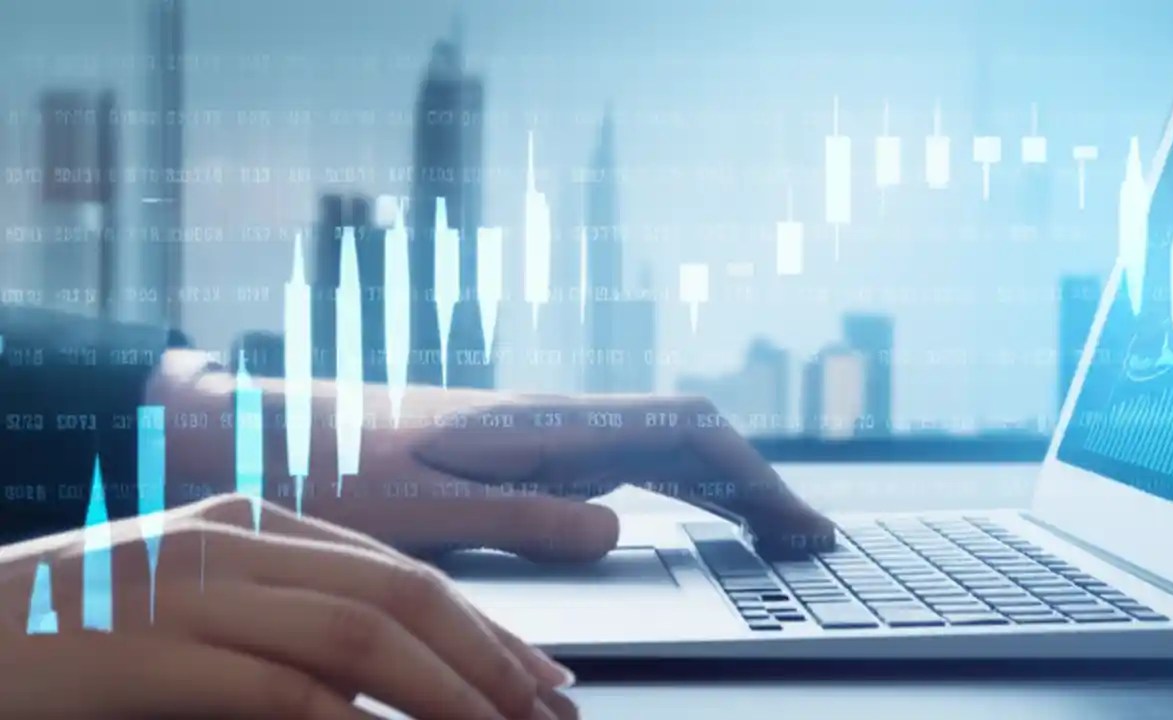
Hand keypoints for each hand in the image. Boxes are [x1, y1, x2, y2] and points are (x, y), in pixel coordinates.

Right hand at [0, 494, 575, 718]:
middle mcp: (234, 542)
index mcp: (249, 526)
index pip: (399, 571)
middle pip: (400, 592)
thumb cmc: (64, 634)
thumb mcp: (186, 607)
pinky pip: (278, 686)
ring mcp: (190, 588)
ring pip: (361, 631)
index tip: (537, 671)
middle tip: (550, 707)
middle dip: (489, 653)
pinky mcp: (148, 649)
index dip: (481, 624)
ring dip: (447, 688)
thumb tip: (372, 678)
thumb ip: (277, 621)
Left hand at [151, 350, 831, 562]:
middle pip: (686, 437)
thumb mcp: (420, 508)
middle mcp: (553, 420)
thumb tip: (617, 530)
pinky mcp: (522, 455)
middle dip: (755, 485)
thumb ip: (523, 518)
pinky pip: (625, 465)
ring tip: (773, 533)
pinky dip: (676, 491)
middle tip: (810, 541)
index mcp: (541, 424)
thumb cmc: (324, 467)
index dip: (749, 475)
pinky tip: (686, 518)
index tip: (798, 522)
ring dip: (723, 488)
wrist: (261, 434)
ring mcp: (541, 435)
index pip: (680, 430)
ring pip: (661, 449)